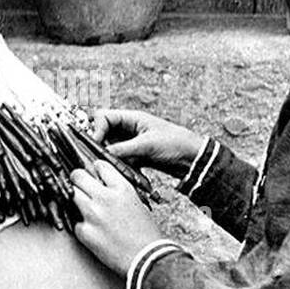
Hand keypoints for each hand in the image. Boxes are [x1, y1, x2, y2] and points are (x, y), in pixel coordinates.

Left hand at [70, 160, 164, 276]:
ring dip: (76, 200)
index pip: (99, 165)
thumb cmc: (147, 233)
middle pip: (78, 176)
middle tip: (79, 187)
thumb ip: (119, 192)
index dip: (95, 170)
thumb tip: (103, 186)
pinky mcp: (85, 232)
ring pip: (71, 195)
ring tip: (84, 208)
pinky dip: (81, 226)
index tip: (94, 175)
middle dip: (77, 180)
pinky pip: (75, 222)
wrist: (148, 259)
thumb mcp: (137, 203)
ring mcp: (93, 214)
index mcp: (122, 188)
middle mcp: (105, 197)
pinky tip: (92, 231)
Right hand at [88, 109, 206, 177]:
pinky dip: (119, 165)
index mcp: (132, 118)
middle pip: (104, 133)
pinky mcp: (135, 156)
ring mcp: (131, 142)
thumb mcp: (147, 145)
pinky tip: (123, 170)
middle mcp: (129, 129)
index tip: (96, 144)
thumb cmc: (176, 143)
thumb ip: (123, 149)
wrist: (193, 159)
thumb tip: (103, 153)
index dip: (97, 129)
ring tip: (114, 165)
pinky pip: (120, 159)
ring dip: (110, 157)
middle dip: (101, 145)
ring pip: (110, 148)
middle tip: (101, 157)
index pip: (104, 117)